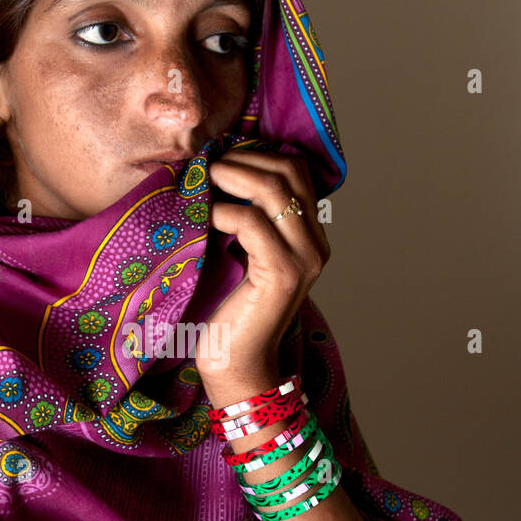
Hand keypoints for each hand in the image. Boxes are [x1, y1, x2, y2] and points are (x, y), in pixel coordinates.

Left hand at [195, 148, 329, 389]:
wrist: (237, 364)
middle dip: (246, 160)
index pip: (297, 172)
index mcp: (310, 237)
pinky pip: (251, 222)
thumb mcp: (242, 256)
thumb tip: (218, 172)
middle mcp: (316, 244)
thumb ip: (246, 221)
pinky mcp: (282, 274)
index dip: (259, 156)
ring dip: (234, 177)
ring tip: (204, 180)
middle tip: (210, 163)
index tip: (223, 157)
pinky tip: (205, 217)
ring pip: (275, 191)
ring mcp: (304, 259)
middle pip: (290, 173)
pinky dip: (223, 211)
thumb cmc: (231, 311)